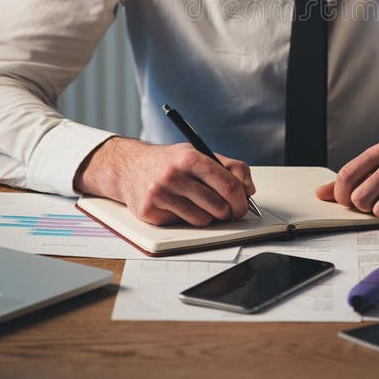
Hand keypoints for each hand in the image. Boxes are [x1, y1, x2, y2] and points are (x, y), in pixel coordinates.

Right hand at [73, 136, 255, 226]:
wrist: (129, 167)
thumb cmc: (169, 162)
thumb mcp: (198, 154)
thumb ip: (229, 167)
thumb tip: (249, 189)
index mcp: (190, 158)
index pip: (227, 184)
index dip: (241, 199)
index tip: (243, 205)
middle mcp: (174, 175)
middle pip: (218, 205)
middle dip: (228, 212)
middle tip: (227, 210)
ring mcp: (160, 194)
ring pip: (202, 220)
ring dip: (207, 217)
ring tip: (198, 204)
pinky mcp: (150, 212)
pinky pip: (182, 224)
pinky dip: (185, 219)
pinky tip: (176, 205)